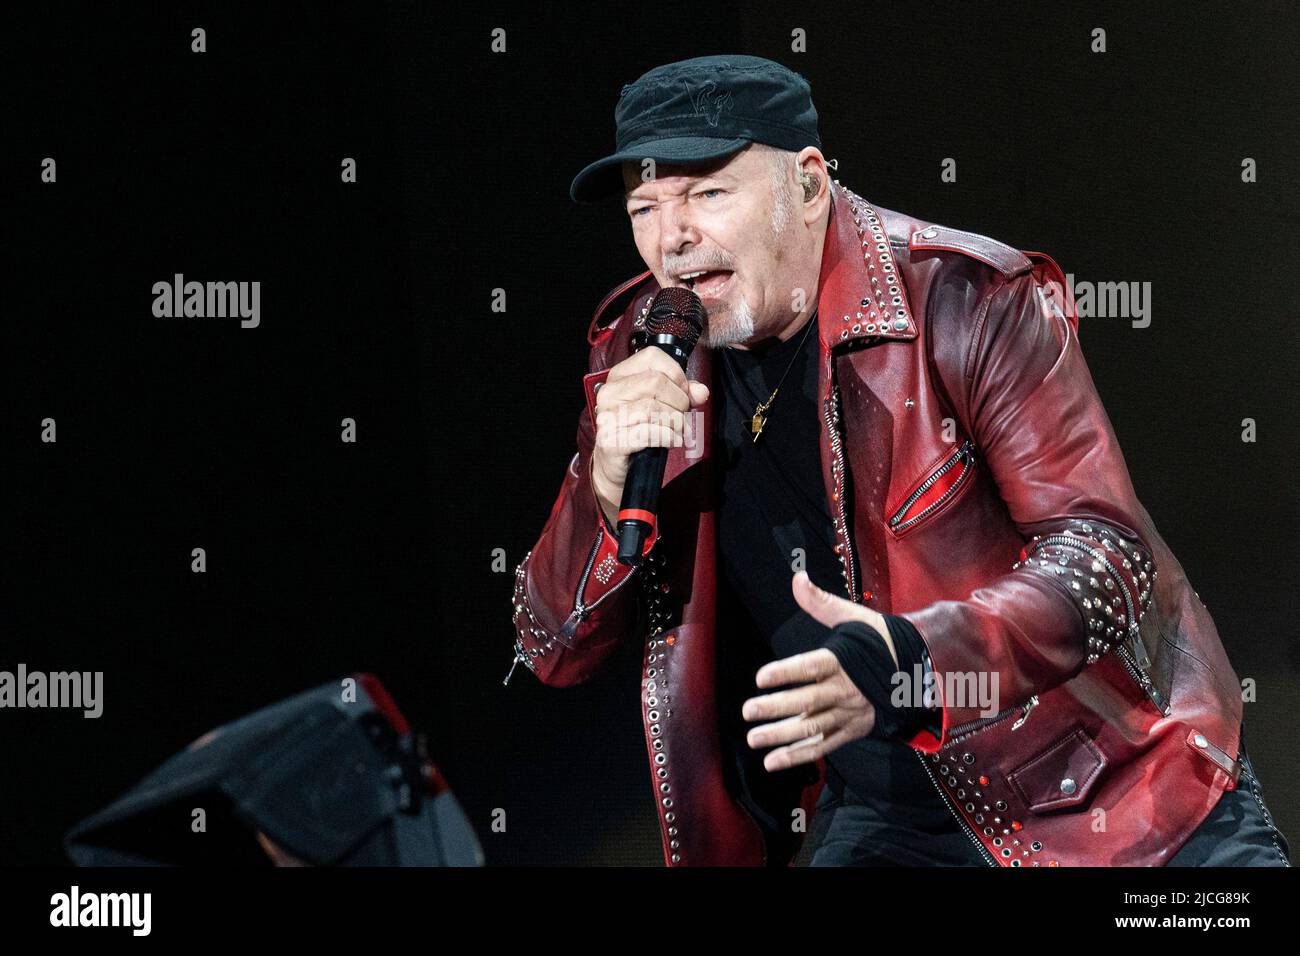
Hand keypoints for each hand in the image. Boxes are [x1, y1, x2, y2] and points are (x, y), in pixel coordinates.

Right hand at [590, 348, 709, 523]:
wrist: (616, 466)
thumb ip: (682, 393)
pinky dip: (668, 437)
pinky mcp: (612, 441)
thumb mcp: (659, 405)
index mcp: (619, 376)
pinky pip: (649, 433)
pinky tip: (672, 441)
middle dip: (678, 401)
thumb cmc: (638, 431)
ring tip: (676, 430)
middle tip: (680, 416)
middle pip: (656, 382)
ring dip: (675, 422)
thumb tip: (700, 391)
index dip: (676, 373)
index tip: (683, 391)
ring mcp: (608, 418)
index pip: (652, 357)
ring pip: (654, 408)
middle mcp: (610, 393)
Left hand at [741, 571, 897, 771]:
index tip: (760, 678)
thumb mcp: (853, 617)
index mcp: (843, 661)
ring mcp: (849, 714)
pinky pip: (824, 746)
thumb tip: (798, 579)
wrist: (916, 671)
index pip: (812, 666)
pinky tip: (773, 761)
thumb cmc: (878, 642)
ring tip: (754, 739)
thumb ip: (820, 602)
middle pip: (808, 701)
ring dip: (782, 736)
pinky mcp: (851, 731)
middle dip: (776, 708)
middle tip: (748, 711)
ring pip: (813, 727)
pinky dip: (799, 755)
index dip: (786, 673)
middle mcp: (846, 690)